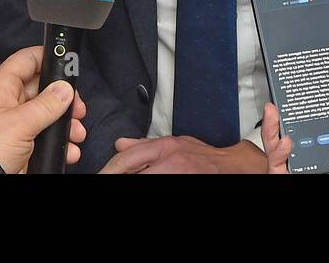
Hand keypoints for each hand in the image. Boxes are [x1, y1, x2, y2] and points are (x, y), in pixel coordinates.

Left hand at [0, 46, 88, 173]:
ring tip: (77, 133)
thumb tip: (65, 90)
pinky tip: (69, 149)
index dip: (48, 58)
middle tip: (78, 109)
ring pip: (48, 115)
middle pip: (43, 89)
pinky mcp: (21, 144)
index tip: (69, 64)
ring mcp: (16, 124)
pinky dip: (60, 143)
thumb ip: (46, 105)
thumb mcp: (19, 123)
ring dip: (66, 124)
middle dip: (64, 99)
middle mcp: (10, 102)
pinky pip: (45, 137)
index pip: (28, 60)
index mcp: (3, 87)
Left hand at [101, 135, 265, 173]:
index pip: (127, 158)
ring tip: (119, 180)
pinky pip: (157, 186)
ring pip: (142, 181)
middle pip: (131, 172)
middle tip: (103, 179)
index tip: (99, 175)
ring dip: (129, 182)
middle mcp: (169, 161)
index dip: (109, 170)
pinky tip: (140, 184)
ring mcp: (176, 176)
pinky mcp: (182, 186)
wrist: (228, 167)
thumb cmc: (201, 156)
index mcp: (165, 146)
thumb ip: (145, 145)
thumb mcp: (174, 143)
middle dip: (114, 177)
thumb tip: (119, 144)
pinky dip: (146, 185)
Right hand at [260, 99, 328, 173]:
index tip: (309, 98)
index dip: (312, 116)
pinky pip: (278, 173)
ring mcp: (309, 177)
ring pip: (281, 156)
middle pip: (296, 142)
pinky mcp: (297, 185)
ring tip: (275, 116)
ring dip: (271, 134)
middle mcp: (323, 168)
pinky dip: (276, 156)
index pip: (323, 135)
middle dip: (282, 121)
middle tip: (279, 104)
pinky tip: (286, 142)